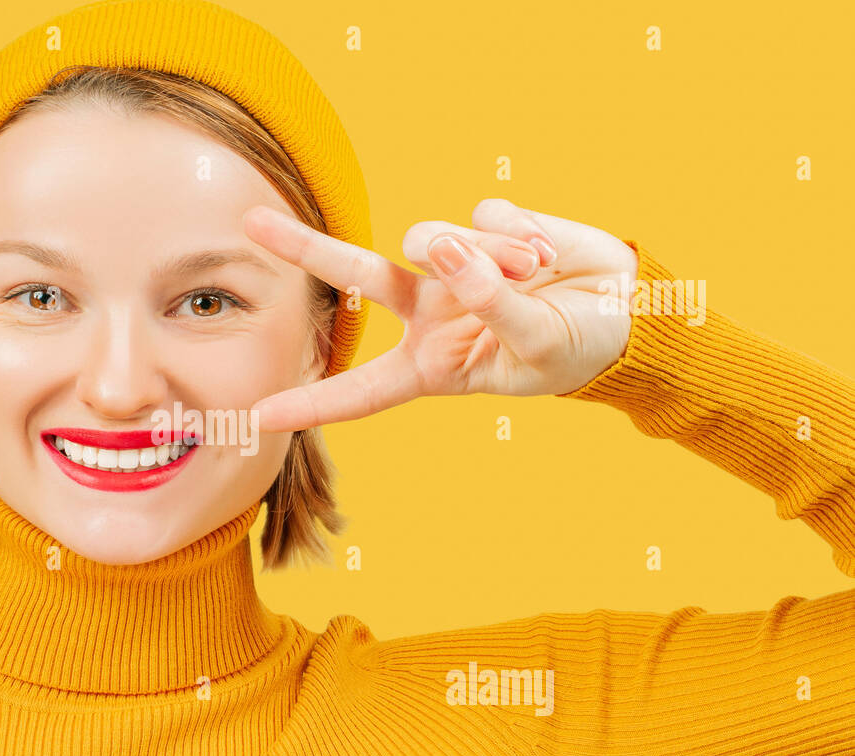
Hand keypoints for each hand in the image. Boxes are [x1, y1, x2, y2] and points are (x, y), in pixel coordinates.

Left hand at [242, 197, 638, 431]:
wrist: (630, 312)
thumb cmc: (577, 349)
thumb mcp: (536, 346)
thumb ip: (490, 302)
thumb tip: (444, 246)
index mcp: (431, 365)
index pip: (363, 390)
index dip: (314, 403)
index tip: (261, 414)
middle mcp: (430, 310)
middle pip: (357, 275)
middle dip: (305, 247)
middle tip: (250, 222)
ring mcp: (455, 264)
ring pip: (433, 238)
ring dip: (486, 255)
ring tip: (536, 275)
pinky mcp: (486, 226)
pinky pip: (483, 216)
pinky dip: (520, 235)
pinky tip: (547, 254)